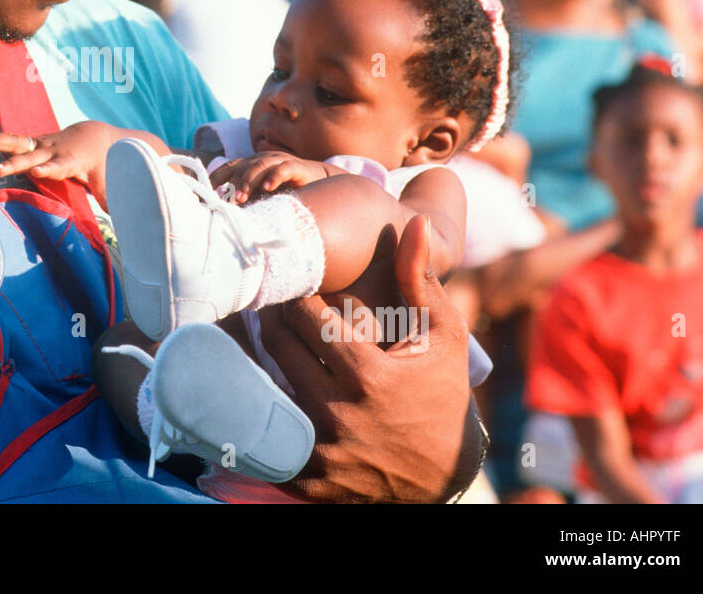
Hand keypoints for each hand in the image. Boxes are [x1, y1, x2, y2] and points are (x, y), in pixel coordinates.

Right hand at [0, 120, 117, 202]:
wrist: (96, 136)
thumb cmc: (102, 165)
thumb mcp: (107, 183)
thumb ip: (109, 200)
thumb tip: (119, 220)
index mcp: (71, 161)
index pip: (59, 166)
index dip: (49, 169)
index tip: (38, 171)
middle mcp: (54, 150)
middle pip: (32, 157)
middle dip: (15, 163)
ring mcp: (42, 144)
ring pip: (19, 143)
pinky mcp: (34, 142)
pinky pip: (14, 141)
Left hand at [208, 151, 339, 203]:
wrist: (320, 183)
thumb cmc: (285, 192)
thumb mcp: (261, 198)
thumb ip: (246, 203)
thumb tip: (224, 217)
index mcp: (250, 165)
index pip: (228, 168)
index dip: (216, 178)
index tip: (205, 193)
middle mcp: (261, 159)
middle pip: (242, 167)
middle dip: (232, 184)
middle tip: (225, 201)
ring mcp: (278, 160)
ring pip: (259, 166)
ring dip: (247, 182)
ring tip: (240, 198)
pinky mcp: (296, 166)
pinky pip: (283, 168)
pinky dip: (274, 177)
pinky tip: (267, 189)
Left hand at [260, 215, 481, 501]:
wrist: (445, 474)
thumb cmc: (443, 393)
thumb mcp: (444, 336)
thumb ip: (420, 279)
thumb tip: (416, 224)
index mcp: (367, 373)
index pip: (305, 314)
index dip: (295, 292)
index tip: (293, 282)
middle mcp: (336, 412)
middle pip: (276, 344)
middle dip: (272, 316)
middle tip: (270, 300)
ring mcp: (318, 450)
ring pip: (261, 386)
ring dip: (257, 357)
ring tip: (258, 335)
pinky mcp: (305, 478)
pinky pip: (263, 430)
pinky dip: (258, 405)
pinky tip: (257, 384)